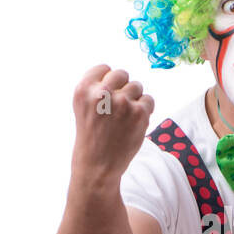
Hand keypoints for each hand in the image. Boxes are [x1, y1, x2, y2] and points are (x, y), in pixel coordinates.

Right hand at [71, 64, 154, 184]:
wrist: (98, 165)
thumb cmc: (92, 135)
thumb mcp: (84, 106)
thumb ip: (97, 87)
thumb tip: (121, 75)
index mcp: (84, 89)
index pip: (104, 68)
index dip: (108, 82)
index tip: (107, 97)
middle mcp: (102, 93)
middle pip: (122, 74)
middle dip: (122, 87)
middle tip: (117, 108)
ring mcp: (122, 102)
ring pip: (137, 86)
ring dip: (134, 99)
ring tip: (124, 118)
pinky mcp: (139, 113)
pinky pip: (148, 100)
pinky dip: (144, 111)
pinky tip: (133, 123)